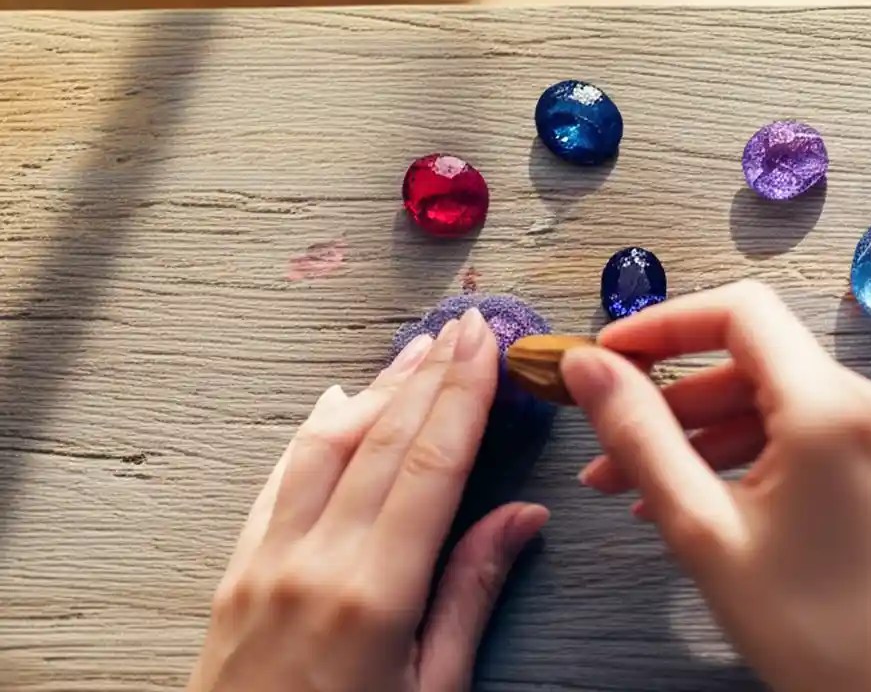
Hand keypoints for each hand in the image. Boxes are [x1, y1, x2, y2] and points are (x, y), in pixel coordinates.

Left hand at [189, 308, 548, 691]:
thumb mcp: (434, 690)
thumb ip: (472, 594)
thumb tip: (521, 520)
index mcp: (373, 591)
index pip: (430, 463)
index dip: (463, 394)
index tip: (487, 344)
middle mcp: (314, 560)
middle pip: (383, 439)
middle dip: (431, 373)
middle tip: (466, 324)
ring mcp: (267, 560)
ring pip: (327, 445)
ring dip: (378, 389)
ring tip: (417, 350)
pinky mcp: (239, 569)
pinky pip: (278, 479)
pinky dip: (315, 432)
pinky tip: (338, 405)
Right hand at [562, 282, 870, 691]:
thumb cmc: (813, 632)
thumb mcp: (703, 531)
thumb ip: (640, 436)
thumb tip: (587, 368)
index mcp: (832, 408)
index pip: (740, 312)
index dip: (665, 323)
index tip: (609, 356)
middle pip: (756, 360)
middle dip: (675, 396)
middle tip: (607, 442)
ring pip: (782, 401)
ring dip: (708, 432)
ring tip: (637, 488)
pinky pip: (815, 434)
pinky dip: (757, 453)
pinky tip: (704, 498)